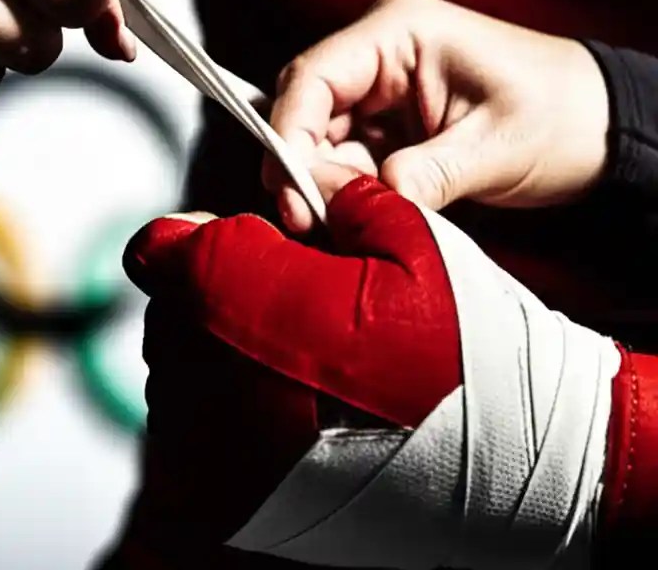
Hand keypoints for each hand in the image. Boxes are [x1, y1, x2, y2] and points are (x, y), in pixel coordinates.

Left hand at [102, 166, 645, 567]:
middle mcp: (207, 378)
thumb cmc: (465, 354)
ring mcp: (206, 445)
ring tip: (296, 366)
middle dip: (216, 295)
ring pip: (176, 372)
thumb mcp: (414, 240)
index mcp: (246, 301)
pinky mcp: (214, 495)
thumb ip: (337, 197)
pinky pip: (187, 436)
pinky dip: (221, 414)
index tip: (233, 243)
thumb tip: (297, 177)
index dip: (198, 238)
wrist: (508, 471)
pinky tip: (284, 410)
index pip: (164, 249)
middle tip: (288, 308)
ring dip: (217, 354)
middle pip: (171, 310)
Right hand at [265, 0, 609, 233]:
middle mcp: (377, 53)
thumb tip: (363, 202)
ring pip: (320, 141)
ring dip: (324, 185)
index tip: (289, 189)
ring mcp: (379, 90)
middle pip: (305, 110)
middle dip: (301, 168)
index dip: (289, 133)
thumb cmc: (565, 116)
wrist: (604, 130)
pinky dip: (347, 191)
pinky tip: (355, 218)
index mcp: (398, 31)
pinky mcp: (387, 125)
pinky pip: (347, 159)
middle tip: (309, 221)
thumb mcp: (496, 147)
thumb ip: (426, 174)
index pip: (312, 77)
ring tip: (339, 227)